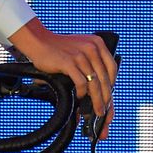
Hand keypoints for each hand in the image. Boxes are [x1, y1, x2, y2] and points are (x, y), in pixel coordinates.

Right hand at [8, 18, 116, 137]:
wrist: (39, 42)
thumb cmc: (60, 49)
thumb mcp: (81, 49)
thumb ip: (92, 63)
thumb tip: (100, 89)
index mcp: (97, 43)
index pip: (112, 67)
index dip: (113, 85)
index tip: (110, 97)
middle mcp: (91, 48)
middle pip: (105, 78)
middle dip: (106, 98)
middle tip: (104, 110)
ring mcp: (80, 55)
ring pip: (94, 83)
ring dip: (96, 100)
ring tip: (96, 110)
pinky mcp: (69, 62)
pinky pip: (81, 82)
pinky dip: (82, 93)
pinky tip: (80, 97)